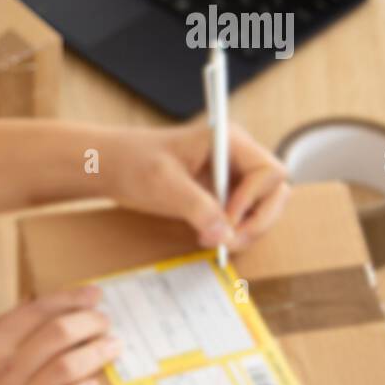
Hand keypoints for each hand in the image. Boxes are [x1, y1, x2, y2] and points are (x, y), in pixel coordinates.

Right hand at [0, 284, 119, 384]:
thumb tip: (27, 308)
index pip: (35, 312)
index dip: (69, 299)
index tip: (93, 295)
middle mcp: (1, 371)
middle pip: (56, 335)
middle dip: (88, 322)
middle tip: (105, 321)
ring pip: (64, 369)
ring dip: (94, 354)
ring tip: (112, 347)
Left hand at [105, 121, 289, 252]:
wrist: (109, 167)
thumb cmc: (132, 163)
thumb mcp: (163, 184)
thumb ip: (196, 207)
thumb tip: (225, 234)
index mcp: (228, 141)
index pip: (270, 172)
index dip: (255, 199)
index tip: (228, 219)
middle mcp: (236, 156)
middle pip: (274, 192)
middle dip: (258, 220)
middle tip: (229, 242)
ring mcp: (230, 176)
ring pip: (263, 208)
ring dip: (248, 230)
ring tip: (218, 243)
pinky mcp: (221, 194)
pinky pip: (244, 216)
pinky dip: (234, 232)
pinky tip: (211, 239)